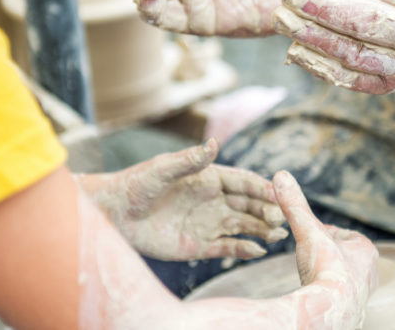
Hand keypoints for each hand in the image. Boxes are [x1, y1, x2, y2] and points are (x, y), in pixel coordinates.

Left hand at [77, 139, 286, 260]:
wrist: (113, 215)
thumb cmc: (134, 185)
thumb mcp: (161, 169)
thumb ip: (189, 160)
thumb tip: (213, 143)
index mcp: (209, 178)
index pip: (243, 182)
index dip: (261, 187)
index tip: (278, 192)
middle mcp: (214, 201)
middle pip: (249, 205)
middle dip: (267, 210)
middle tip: (282, 217)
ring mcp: (209, 223)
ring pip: (244, 227)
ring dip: (262, 230)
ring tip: (279, 235)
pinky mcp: (200, 246)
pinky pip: (228, 248)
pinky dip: (244, 249)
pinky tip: (257, 250)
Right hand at [273, 170, 377, 328]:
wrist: (330, 312)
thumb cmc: (325, 270)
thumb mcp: (308, 232)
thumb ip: (295, 206)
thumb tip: (282, 175)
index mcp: (366, 250)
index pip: (344, 235)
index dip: (324, 234)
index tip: (310, 235)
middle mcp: (370, 273)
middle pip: (344, 257)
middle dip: (327, 255)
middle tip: (310, 257)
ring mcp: (363, 295)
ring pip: (342, 278)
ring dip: (327, 275)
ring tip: (311, 277)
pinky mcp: (352, 312)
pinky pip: (338, 298)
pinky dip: (326, 294)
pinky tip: (314, 295)